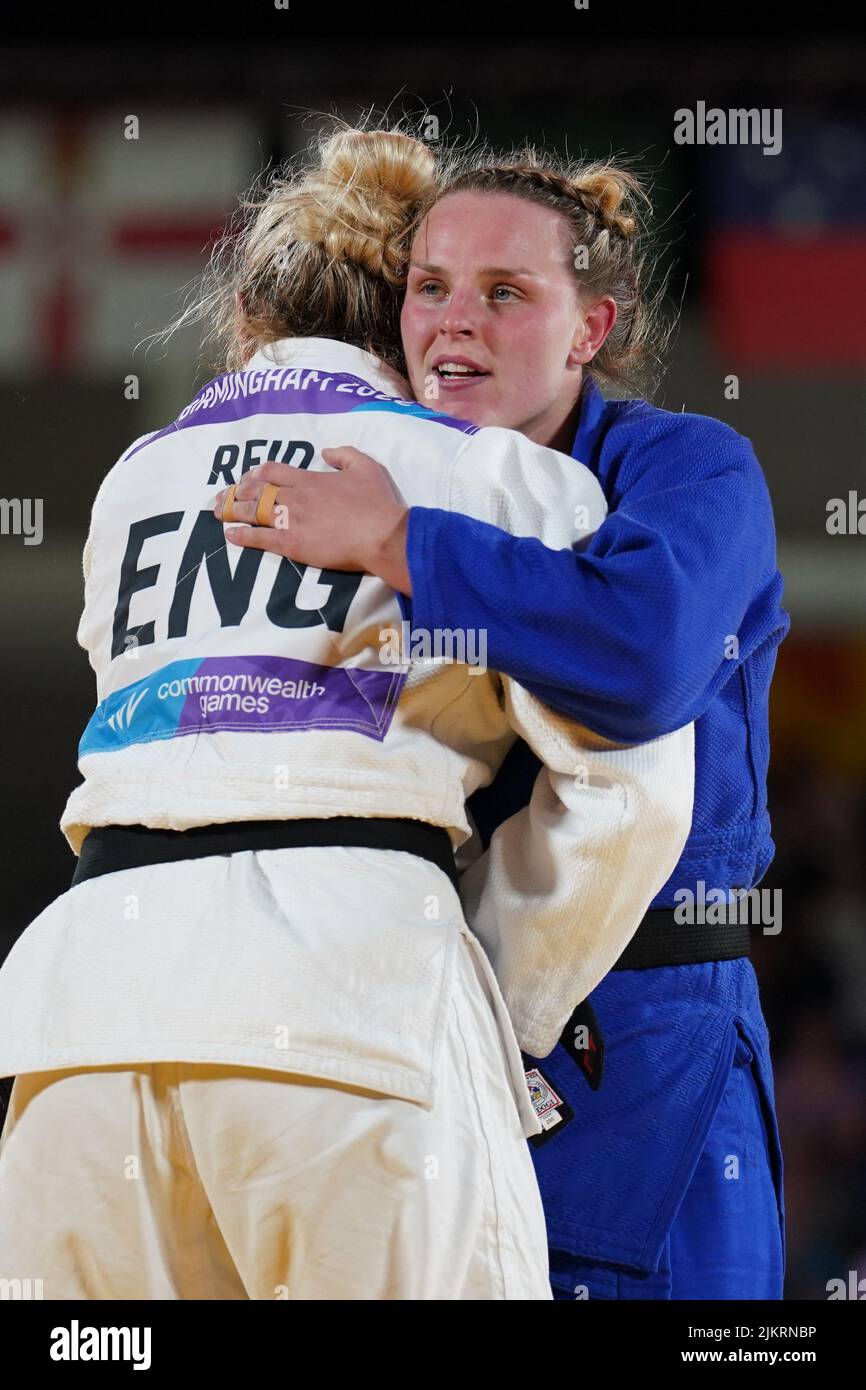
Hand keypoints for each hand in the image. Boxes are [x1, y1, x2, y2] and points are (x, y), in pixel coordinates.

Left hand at [211, 448, 411, 592]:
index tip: (246, 477)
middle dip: (236, 492)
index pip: (272, 471)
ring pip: (252, 512)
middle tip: (223, 495)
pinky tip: (230, 535)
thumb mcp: (366, 467)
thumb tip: (326, 451)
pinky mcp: (292, 543)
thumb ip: (345, 454)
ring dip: (232, 511)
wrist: (380, 533)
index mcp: (309, 479)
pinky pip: (260, 538)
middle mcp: (294, 497)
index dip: (256, 474)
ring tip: (217, 512)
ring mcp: (290, 520)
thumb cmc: (376, 502)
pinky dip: (242, 536)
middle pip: (255, 491)